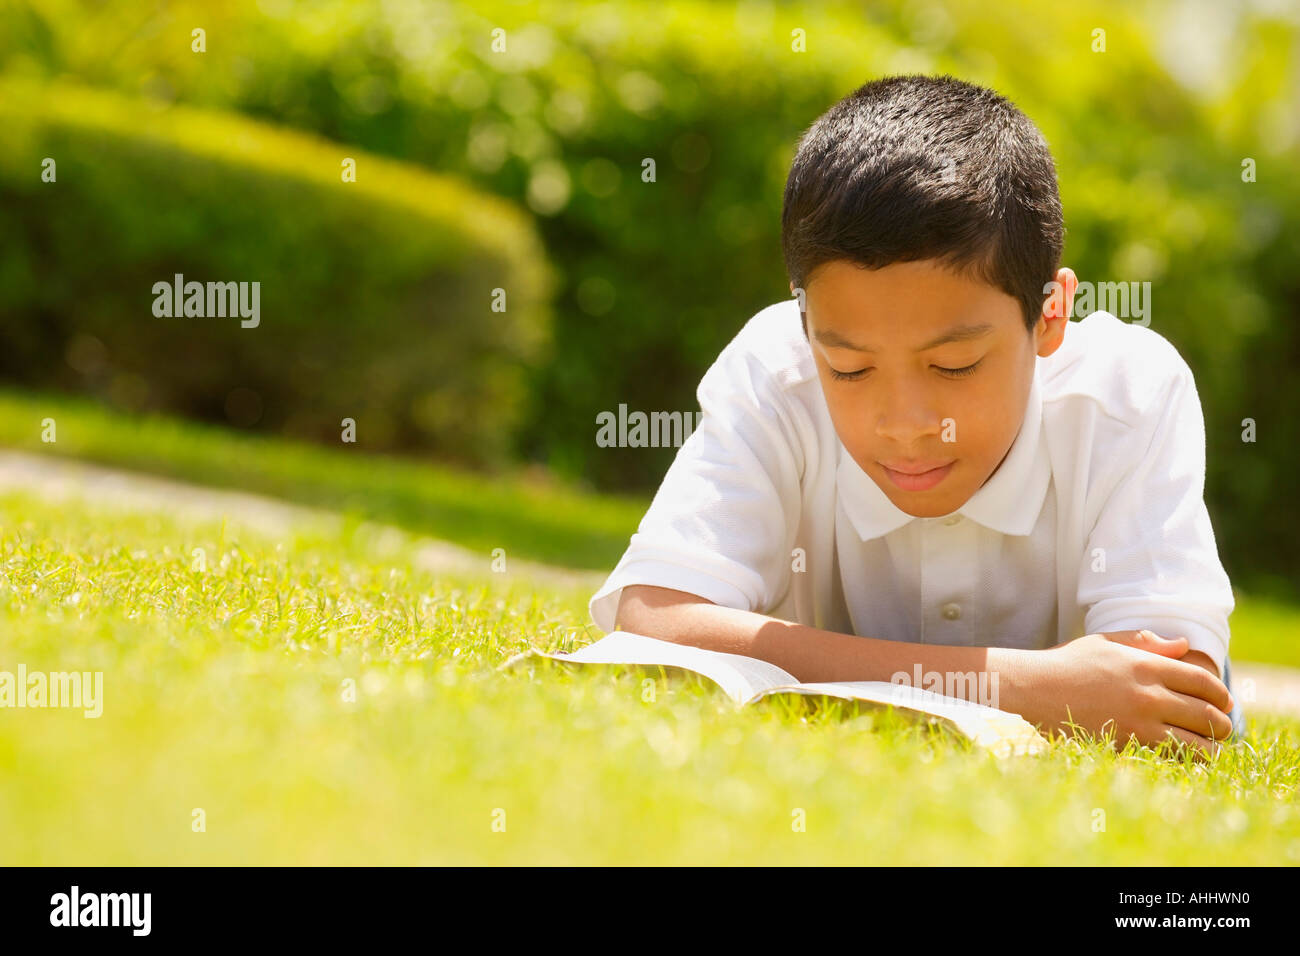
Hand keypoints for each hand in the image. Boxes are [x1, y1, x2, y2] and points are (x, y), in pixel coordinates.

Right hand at [1011, 630, 1232, 757]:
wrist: (1032, 691)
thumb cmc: (1066, 665)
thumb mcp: (1106, 644)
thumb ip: (1147, 643)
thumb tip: (1184, 645)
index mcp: (1146, 665)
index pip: (1203, 682)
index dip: (1220, 695)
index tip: (1224, 702)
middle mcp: (1148, 695)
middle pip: (1208, 715)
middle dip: (1221, 724)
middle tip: (1221, 728)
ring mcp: (1139, 724)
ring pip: (1198, 745)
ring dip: (1210, 749)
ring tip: (1208, 748)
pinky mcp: (1127, 747)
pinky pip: (1172, 759)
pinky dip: (1185, 761)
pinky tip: (1182, 758)